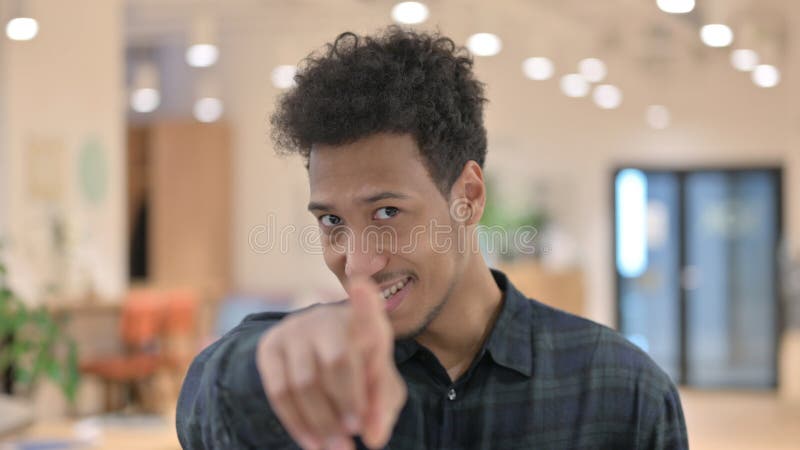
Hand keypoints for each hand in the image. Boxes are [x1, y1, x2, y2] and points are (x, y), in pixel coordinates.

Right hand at [256, 276, 406, 449]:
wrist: (317, 358)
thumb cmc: (360, 373)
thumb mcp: (380, 388)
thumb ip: (384, 408)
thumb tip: (374, 435)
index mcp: (364, 322)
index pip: (367, 311)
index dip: (365, 301)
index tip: (363, 287)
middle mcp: (327, 319)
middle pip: (337, 359)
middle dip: (348, 400)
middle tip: (357, 431)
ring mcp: (294, 331)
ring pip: (305, 382)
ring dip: (322, 421)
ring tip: (340, 448)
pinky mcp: (270, 349)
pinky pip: (279, 392)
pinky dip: (298, 424)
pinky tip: (315, 443)